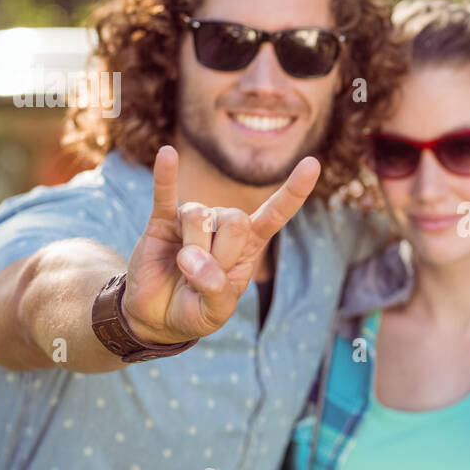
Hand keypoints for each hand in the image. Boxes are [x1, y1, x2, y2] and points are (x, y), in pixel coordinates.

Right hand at [121, 145, 319, 342]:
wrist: (157, 315)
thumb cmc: (194, 310)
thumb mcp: (215, 312)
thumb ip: (215, 289)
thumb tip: (192, 258)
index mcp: (249, 246)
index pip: (275, 214)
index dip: (294, 192)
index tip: (312, 164)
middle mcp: (224, 225)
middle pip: (236, 220)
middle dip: (221, 254)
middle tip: (203, 277)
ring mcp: (194, 219)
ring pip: (200, 217)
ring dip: (191, 250)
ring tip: (183, 267)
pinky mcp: (162, 220)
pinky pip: (166, 194)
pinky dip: (166, 176)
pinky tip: (167, 154)